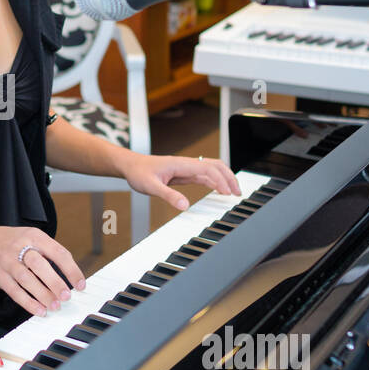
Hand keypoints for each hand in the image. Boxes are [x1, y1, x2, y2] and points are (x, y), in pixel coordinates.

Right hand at [0, 222, 86, 318]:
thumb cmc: (9, 241)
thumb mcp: (29, 237)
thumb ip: (47, 252)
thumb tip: (69, 275)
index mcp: (34, 236)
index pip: (58, 252)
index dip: (71, 270)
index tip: (81, 285)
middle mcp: (20, 247)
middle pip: (41, 265)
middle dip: (56, 283)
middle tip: (67, 297)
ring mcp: (8, 262)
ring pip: (27, 280)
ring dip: (43, 295)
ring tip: (55, 306)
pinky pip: (14, 291)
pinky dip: (27, 302)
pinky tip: (39, 310)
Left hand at [119, 152, 240, 210]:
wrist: (131, 166)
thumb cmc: (139, 173)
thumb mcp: (151, 187)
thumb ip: (168, 195)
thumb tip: (185, 206)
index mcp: (181, 164)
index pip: (207, 168)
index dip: (220, 180)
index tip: (227, 193)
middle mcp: (186, 164)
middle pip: (215, 165)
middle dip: (229, 177)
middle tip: (237, 193)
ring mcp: (186, 167)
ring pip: (212, 169)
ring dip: (224, 178)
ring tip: (233, 192)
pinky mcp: (184, 173)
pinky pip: (204, 175)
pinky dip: (215, 181)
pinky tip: (218, 189)